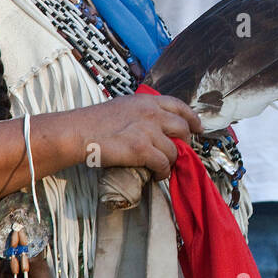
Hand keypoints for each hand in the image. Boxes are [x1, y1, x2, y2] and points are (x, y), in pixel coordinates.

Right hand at [73, 92, 201, 180]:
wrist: (78, 132)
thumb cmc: (94, 122)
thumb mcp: (123, 106)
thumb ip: (142, 112)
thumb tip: (154, 125)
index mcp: (146, 101)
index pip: (179, 106)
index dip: (192, 118)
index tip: (198, 127)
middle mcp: (152, 113)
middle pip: (183, 128)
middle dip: (185, 143)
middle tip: (180, 152)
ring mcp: (148, 131)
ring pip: (174, 150)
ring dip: (171, 162)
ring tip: (162, 168)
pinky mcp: (142, 149)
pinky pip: (163, 164)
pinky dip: (162, 173)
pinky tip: (156, 175)